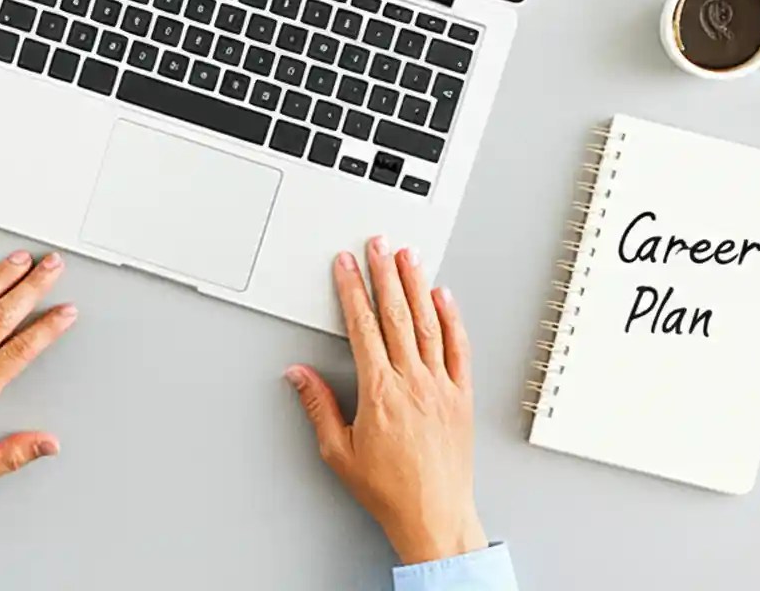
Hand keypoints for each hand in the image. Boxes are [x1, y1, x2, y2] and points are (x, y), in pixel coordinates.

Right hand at [286, 237, 486, 564]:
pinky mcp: (461, 396)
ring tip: (408, 257)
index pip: (362, 327)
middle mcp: (413, 382)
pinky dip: (452, 319)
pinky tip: (444, 297)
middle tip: (377, 245)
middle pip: (395, 315)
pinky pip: (458, 348)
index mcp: (379, 392)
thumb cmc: (389, 489)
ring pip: (428, 323)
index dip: (352, 290)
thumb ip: (318, 406)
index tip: (345, 266)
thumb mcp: (338, 451)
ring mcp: (441, 386)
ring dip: (416, 285)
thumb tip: (299, 375)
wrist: (434, 515)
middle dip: (383, 274)